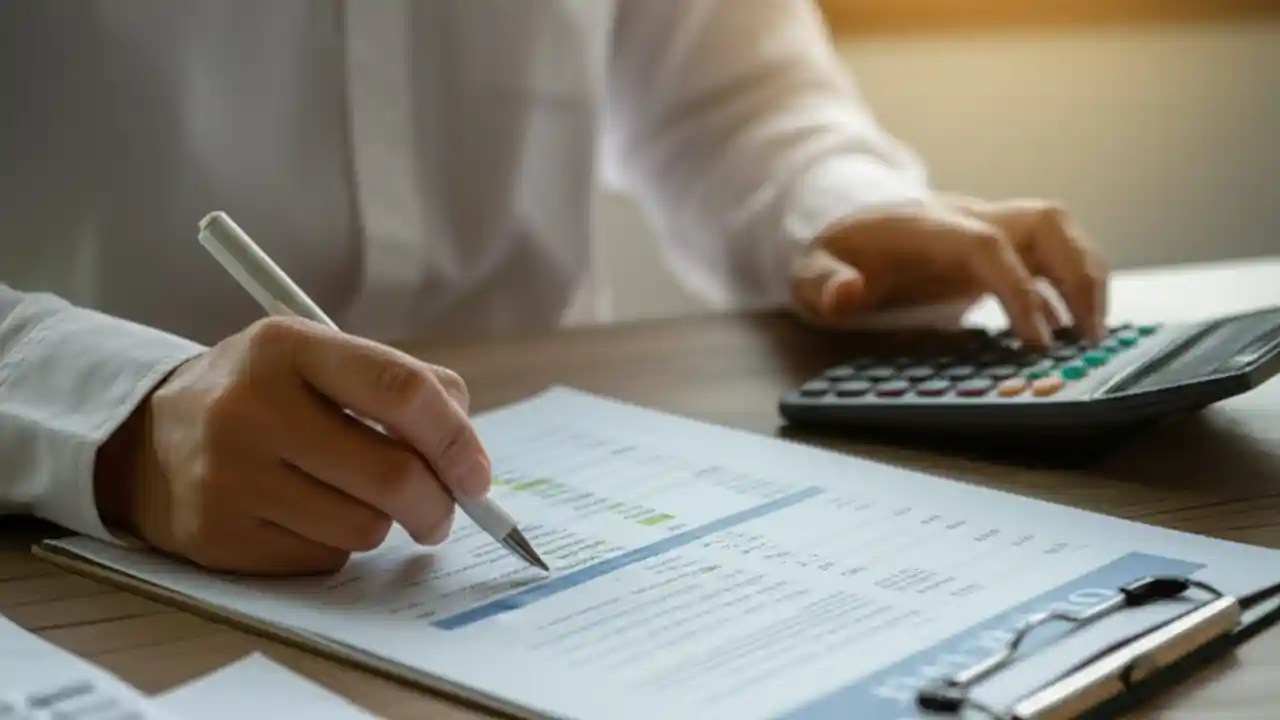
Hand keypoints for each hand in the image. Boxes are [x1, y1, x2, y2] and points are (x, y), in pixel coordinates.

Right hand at [94, 317, 488, 574]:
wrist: (150, 442)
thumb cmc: (265, 397)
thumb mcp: (318, 360)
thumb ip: (400, 389)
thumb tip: (469, 457)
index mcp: (287, 347)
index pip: (400, 390)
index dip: (456, 437)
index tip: (479, 474)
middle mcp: (251, 408)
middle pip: (392, 474)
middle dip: (439, 502)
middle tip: (445, 510)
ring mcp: (229, 476)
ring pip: (365, 526)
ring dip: (382, 522)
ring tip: (356, 499)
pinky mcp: (219, 537)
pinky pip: (324, 557)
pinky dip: (336, 543)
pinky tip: (306, 515)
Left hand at [790, 195, 1108, 345]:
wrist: (843, 219)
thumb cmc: (834, 252)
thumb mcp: (810, 272)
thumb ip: (824, 284)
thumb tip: (847, 294)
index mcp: (928, 227)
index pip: (988, 246)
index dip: (1019, 290)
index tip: (1038, 342)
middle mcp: (970, 216)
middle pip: (1046, 222)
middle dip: (1077, 274)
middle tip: (1090, 336)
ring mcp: (990, 223)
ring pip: (1059, 230)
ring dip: (1087, 275)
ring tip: (1095, 333)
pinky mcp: (1000, 241)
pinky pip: (1052, 250)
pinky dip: (1074, 279)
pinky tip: (1076, 324)